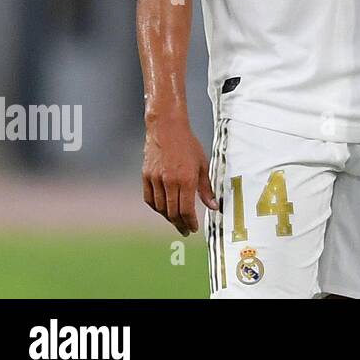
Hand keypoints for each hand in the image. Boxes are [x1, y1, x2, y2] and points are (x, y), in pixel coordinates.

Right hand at [141, 112, 216, 235]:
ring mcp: (155, 180)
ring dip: (169, 218)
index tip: (193, 228)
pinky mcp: (146, 177)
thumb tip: (214, 207)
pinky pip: (150, 199)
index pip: (186, 210)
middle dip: (180, 224)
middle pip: (172, 212)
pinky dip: (157, 208)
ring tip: (177, 221)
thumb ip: (206, 188)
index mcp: (186, 179)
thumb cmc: (188, 145)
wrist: (167, 129)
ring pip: (160, 208)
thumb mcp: (203, 165)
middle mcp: (169, 182)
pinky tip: (163, 210)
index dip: (190, 222)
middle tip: (185, 230)